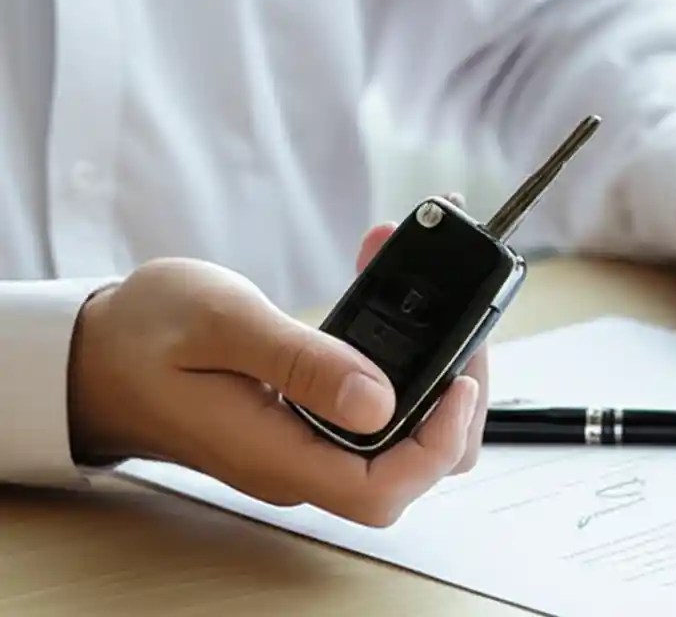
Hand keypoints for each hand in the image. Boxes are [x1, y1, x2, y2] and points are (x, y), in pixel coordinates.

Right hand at [67, 209, 487, 526]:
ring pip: (402, 443)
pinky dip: (403, 366)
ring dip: (433, 375)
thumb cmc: (143, 337)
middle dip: (453, 401)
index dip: (437, 445)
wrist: (96, 354)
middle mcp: (300, 465)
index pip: (382, 490)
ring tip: (432, 305)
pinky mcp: (309, 427)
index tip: (461, 381)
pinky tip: (396, 313)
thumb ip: (301, 361)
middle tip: (461, 326)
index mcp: (276, 455)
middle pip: (410, 470)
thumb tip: (380, 401)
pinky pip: (375, 413)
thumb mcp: (221, 324)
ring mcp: (305, 450)